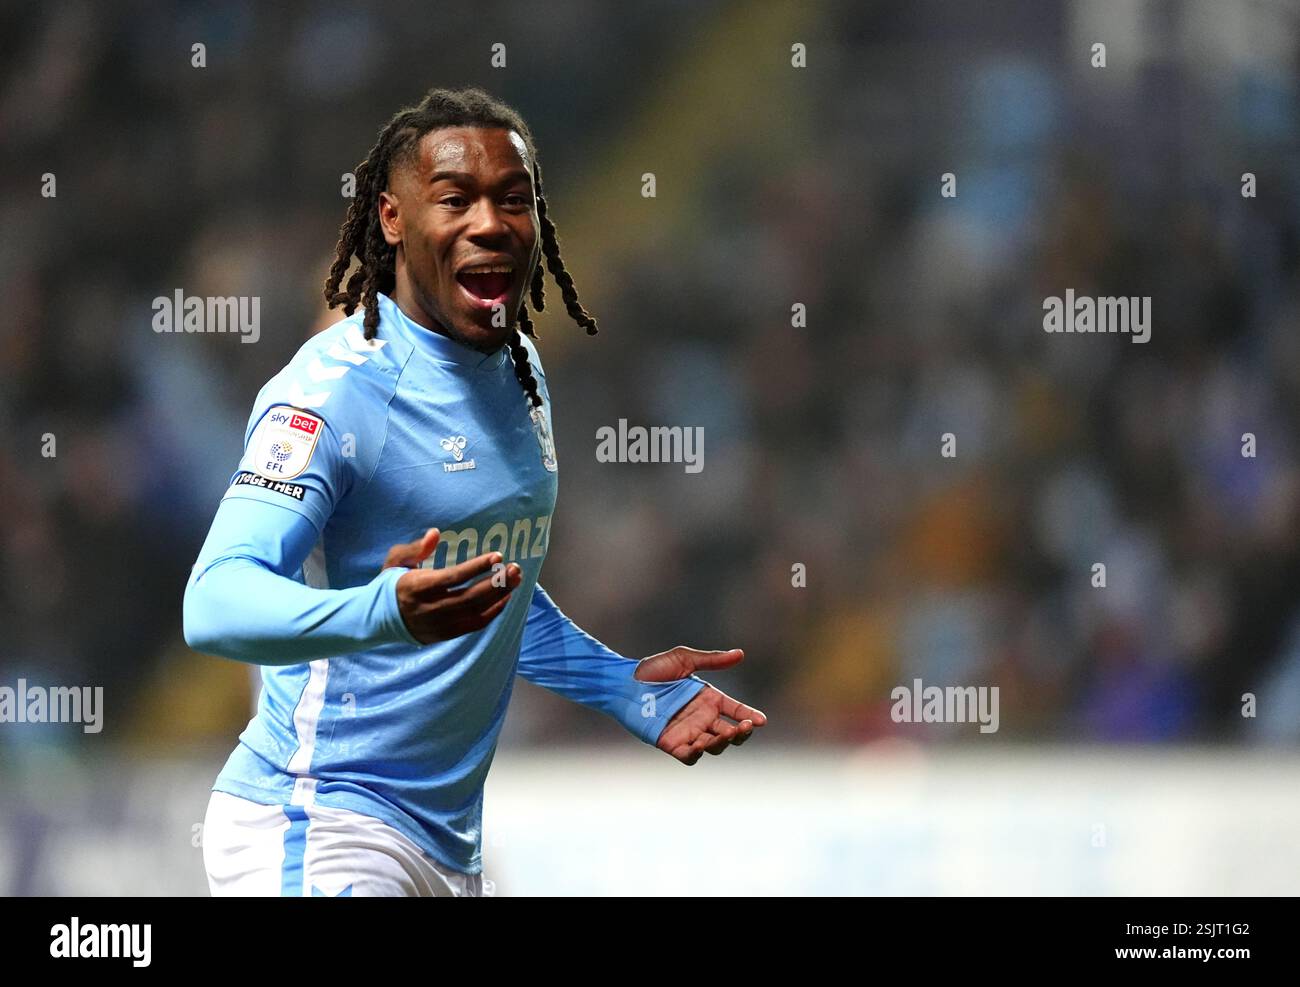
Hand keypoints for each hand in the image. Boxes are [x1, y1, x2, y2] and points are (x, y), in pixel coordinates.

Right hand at [383, 528, 522, 643]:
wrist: (380, 619)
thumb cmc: (392, 583)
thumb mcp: (395, 561)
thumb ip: (415, 548)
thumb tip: (435, 533)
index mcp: (417, 587)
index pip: (452, 578)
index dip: (476, 567)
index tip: (497, 555)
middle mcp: (430, 608)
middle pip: (469, 597)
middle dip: (496, 582)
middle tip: (515, 568)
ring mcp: (439, 625)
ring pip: (476, 612)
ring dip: (499, 595)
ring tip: (515, 579)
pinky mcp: (446, 634)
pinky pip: (475, 625)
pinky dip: (493, 612)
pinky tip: (505, 597)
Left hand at [634, 646, 767, 764]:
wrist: (625, 682)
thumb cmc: (652, 669)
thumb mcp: (684, 659)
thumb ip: (712, 660)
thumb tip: (740, 654)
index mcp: (708, 699)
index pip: (736, 711)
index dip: (750, 716)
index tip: (761, 720)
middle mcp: (701, 718)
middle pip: (730, 733)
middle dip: (741, 733)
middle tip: (745, 727)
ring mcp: (687, 732)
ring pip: (713, 746)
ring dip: (723, 742)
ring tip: (727, 733)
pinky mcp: (671, 744)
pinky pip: (689, 756)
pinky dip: (699, 754)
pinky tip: (704, 744)